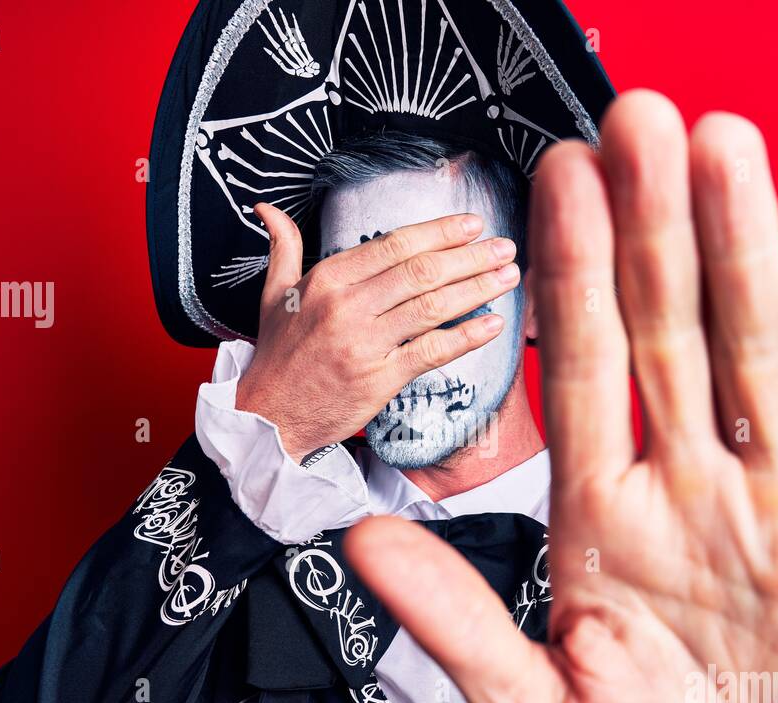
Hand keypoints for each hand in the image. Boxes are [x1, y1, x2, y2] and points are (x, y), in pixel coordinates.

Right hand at [235, 203, 520, 460]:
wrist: (270, 418)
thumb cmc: (278, 357)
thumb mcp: (273, 295)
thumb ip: (284, 248)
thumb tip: (268, 209)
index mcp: (328, 279)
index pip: (394, 246)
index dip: (439, 232)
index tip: (472, 224)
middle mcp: (348, 306)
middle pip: (421, 272)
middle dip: (470, 256)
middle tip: (505, 246)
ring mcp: (365, 344)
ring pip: (432, 307)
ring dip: (477, 288)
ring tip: (509, 276)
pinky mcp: (380, 379)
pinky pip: (433, 351)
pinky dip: (467, 337)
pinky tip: (494, 324)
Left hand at [345, 90, 777, 702]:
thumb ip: (457, 620)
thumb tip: (356, 536)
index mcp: (604, 518)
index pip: (583, 371)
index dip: (568, 275)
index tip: (554, 180)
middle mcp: (691, 486)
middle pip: (669, 333)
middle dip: (652, 230)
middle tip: (636, 117)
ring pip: (765, 353)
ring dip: (751, 249)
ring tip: (729, 147)